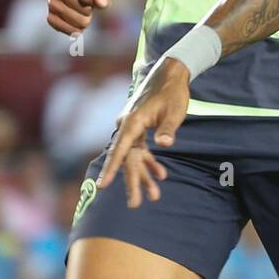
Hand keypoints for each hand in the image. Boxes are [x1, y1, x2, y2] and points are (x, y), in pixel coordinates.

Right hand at [47, 0, 116, 34]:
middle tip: (88, 4)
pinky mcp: (50, 15)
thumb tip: (101, 3)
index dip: (95, 0)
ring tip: (83, 12)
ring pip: (71, 19)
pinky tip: (77, 23)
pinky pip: (60, 27)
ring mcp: (51, 1)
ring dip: (82, 20)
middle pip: (79, 8)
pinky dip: (72, 28)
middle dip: (89, 9)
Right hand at [98, 58, 189, 206]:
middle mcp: (128, 126)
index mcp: (132, 122)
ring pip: (133, 157)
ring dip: (143, 175)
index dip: (112, 169)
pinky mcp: (139, 129)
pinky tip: (160, 175)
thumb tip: (165, 144)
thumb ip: (169, 128)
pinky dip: (150, 162)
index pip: (120, 149)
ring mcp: (132, 128)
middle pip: (126, 158)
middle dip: (132, 182)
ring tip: (153, 197)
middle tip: (135, 204)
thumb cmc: (172, 92)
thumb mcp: (175, 110)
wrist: (171, 74)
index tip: (103, 186)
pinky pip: (140, 150)